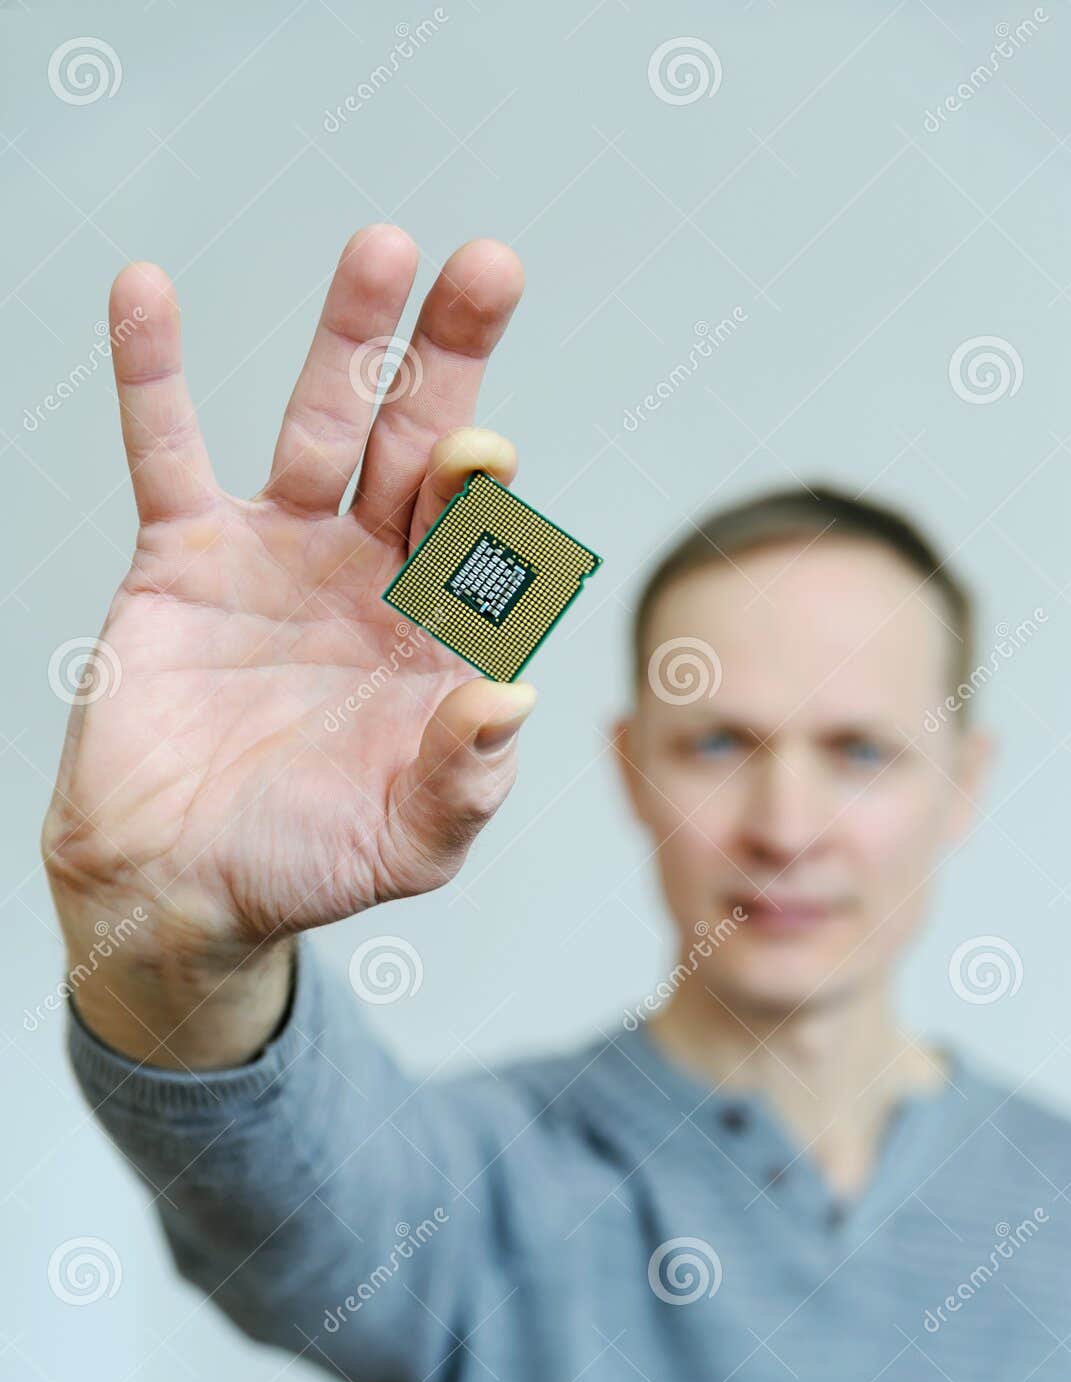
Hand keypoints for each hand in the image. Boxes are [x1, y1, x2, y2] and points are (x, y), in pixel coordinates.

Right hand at [42, 226, 533, 1063]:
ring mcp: (281, 555)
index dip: (485, 496)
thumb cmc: (306, 864)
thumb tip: (510, 697)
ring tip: (382, 249)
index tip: (481, 458)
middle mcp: (373, 578)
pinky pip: (166, 450)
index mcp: (440, 639)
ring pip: (323, 425)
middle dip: (452, 364)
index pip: (481, 544)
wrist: (176, 885)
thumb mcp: (408, 843)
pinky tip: (148, 291)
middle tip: (487, 269)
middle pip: (420, 448)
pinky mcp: (185, 555)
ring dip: (348, 338)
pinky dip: (154, 375)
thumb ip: (463, 779)